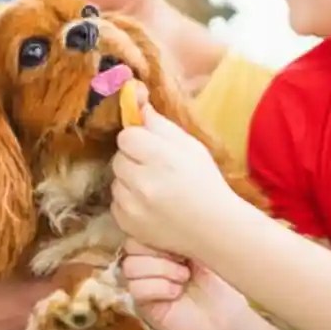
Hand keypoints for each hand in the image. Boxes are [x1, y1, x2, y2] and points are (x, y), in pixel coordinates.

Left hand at [111, 102, 242, 258]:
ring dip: (129, 182)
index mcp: (161, 157)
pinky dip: (128, 202)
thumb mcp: (191, 147)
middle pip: (118, 158)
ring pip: (116, 181)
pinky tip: (149, 206)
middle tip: (154, 169)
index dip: (138, 140)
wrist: (215, 229)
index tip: (151, 148)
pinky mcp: (127, 224)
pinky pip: (116, 204)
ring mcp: (132, 205)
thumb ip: (160, 125)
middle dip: (133, 160)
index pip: (127, 136)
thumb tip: (136, 100)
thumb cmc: (205, 183)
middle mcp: (142, 181)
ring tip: (154, 190)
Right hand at [121, 239, 250, 329]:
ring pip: (130, 267)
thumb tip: (167, 218)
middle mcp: (149, 264)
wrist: (231, 321)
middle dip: (158, 252)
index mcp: (162, 247)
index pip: (139, 230)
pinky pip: (136, 289)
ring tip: (183, 279)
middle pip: (130, 246)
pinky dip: (158, 288)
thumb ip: (182, 236)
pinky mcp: (145, 306)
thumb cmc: (222, 286)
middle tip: (183, 262)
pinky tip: (176, 293)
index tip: (182, 244)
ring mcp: (145, 285)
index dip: (156, 233)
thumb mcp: (203, 252)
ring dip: (160, 270)